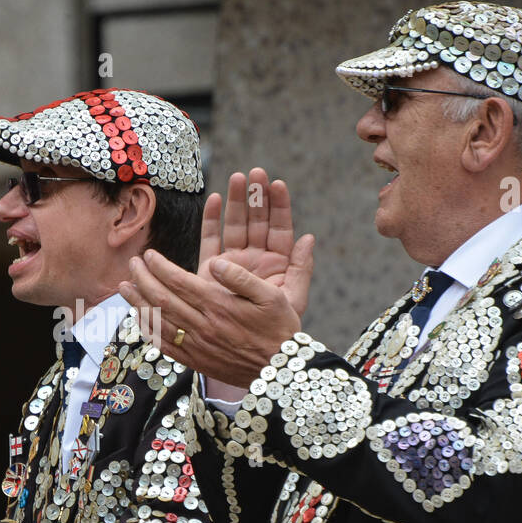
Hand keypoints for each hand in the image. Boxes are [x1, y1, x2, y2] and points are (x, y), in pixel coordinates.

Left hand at [121, 248, 308, 390]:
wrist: (280, 372)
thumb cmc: (279, 330)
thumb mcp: (272, 296)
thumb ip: (242, 277)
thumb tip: (216, 261)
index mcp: (219, 307)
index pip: (179, 282)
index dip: (160, 267)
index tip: (149, 254)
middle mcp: (203, 326)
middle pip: (162, 299)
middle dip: (143, 279)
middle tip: (132, 264)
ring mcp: (196, 346)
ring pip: (158, 321)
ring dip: (138, 303)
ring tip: (124, 287)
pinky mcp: (195, 361)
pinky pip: (164, 345)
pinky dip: (148, 330)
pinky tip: (139, 319)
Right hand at [198, 168, 313, 317]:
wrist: (249, 350)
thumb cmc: (276, 328)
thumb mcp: (294, 298)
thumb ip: (301, 268)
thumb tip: (308, 237)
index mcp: (278, 263)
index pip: (280, 228)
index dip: (279, 206)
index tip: (277, 184)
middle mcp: (256, 259)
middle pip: (256, 221)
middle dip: (256, 196)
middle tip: (256, 172)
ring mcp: (233, 262)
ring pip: (235, 226)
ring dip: (236, 201)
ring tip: (238, 178)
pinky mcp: (212, 269)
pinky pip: (212, 240)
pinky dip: (213, 220)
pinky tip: (216, 199)